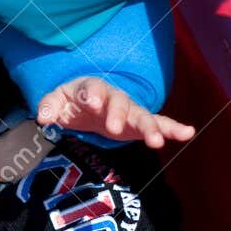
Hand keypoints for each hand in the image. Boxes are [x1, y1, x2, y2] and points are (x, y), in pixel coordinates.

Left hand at [37, 77, 194, 149]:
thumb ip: (48, 106)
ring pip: (141, 115)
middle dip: (118, 114)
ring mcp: (129, 109)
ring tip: (157, 142)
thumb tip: (43, 117)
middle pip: (119, 102)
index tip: (92, 101)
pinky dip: (173, 127)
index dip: (93, 94)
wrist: (88, 103)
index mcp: (91, 88)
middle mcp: (113, 96)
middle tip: (115, 128)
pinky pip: (159, 123)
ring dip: (149, 127)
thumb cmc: (72, 101)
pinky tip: (188, 133)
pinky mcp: (139, 123)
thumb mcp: (56, 101)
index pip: (92, 87)